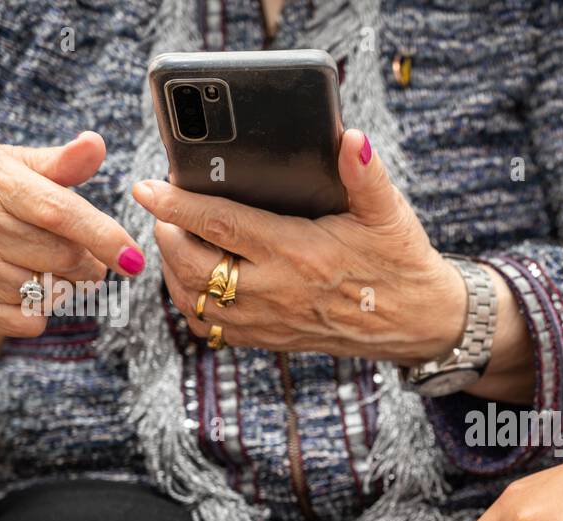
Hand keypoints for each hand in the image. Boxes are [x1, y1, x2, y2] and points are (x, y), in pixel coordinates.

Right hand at [0, 132, 145, 336]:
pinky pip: (31, 322)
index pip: (60, 212)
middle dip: (87, 264)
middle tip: (78, 256)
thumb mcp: (16, 167)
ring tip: (38, 267)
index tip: (134, 260)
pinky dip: (38, 312)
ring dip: (62, 288)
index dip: (104, 237)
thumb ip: (62, 162)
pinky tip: (18, 289)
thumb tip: (95, 144)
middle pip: (65, 258)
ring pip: (51, 294)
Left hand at [132, 129, 465, 362]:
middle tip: (163, 210)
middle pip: (193, 266)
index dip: (177, 204)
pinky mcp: (270, 339)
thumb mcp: (387, 213)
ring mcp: (270, 321)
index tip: (146, 187)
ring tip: (174, 239)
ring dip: (173, 270)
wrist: (416, 322)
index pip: (221, 225)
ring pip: (194, 300)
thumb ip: (365, 175)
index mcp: (300, 253)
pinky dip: (191, 302)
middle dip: (166, 235)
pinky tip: (196, 279)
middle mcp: (278, 291)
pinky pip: (211, 328)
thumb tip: (350, 138)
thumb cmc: (400, 262)